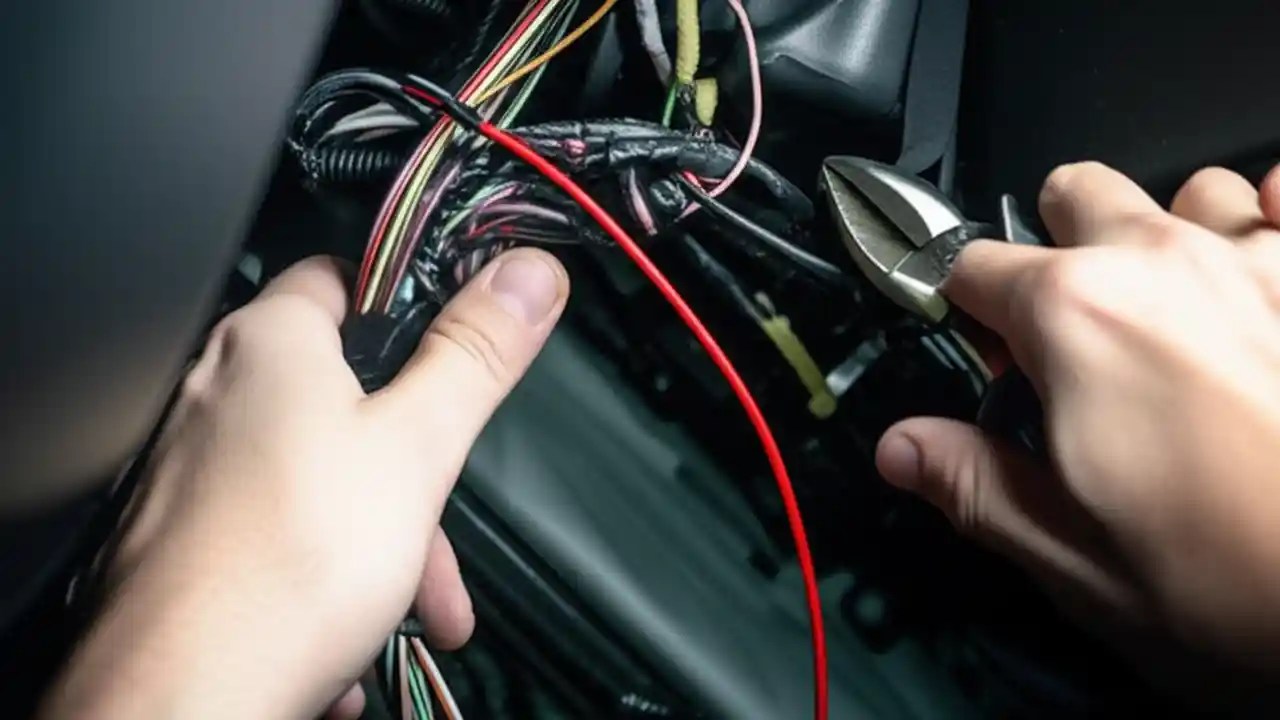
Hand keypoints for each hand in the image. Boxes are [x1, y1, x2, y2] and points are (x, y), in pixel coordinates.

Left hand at [40, 249, 568, 719]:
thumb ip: (475, 354)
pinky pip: (280, 538)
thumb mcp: (419, 445)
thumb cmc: (281, 570)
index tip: (456, 346)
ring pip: (321, 481)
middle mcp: (218, 393)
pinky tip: (348, 632)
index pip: (347, 277)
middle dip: (414, 472)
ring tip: (411, 601)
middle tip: (442, 519)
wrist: (182, 698)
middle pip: (348, 400)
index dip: (410, 305)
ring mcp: (196, 468)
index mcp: (272, 343)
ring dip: (383, 541)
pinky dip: (326, 578)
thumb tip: (523, 276)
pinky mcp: (186, 536)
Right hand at [876, 163, 1279, 681]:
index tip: (988, 360)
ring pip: (1186, 192)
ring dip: (1171, 240)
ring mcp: (1258, 256)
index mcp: (1072, 319)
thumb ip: (971, 485)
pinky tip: (1266, 273)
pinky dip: (1274, 217)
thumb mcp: (1071, 560)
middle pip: (1074, 193)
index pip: (968, 267)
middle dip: (1056, 248)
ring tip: (1182, 316)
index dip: (965, 315)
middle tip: (1074, 336)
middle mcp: (1161, 262)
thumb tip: (901, 448)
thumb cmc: (1239, 584)